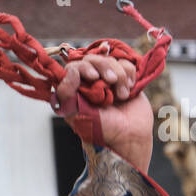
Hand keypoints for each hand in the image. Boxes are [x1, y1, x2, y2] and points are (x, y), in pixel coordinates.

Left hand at [55, 55, 153, 172]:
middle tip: (111, 82)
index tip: (93, 77)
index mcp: (75, 89)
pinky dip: (129, 74)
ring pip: (111, 60)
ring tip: (122, 95)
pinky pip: (127, 63)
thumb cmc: (101, 129)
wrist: (129, 136)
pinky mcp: (125, 79)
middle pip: (93, 58)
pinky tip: (129, 90)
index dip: (84, 67)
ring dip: (119, 75)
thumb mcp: (76, 114)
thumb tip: (70, 71)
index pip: (74, 65)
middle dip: (104, 67)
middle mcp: (90, 82)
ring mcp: (108, 79)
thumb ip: (66, 93)